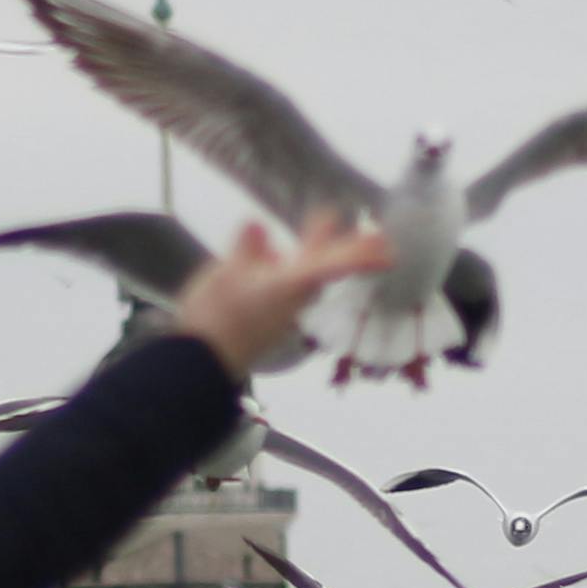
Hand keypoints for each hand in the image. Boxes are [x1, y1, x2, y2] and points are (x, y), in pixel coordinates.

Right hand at [167, 208, 389, 381]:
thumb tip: (257, 225)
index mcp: (291, 283)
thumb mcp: (228, 273)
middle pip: (325, 265)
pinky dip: (285, 264)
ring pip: (306, 274)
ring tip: (322, 226)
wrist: (199, 362)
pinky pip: (284, 285)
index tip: (386, 248)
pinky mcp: (267, 318)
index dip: (361, 254)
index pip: (335, 263)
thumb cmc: (217, 321)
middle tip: (374, 237)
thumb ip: (246, 247)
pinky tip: (272, 252)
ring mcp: (281, 309)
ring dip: (315, 251)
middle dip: (346, 248)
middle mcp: (293, 297)